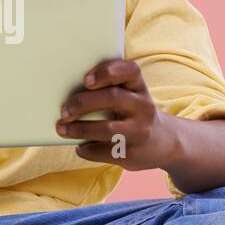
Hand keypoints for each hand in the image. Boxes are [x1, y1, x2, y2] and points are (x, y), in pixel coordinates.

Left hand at [55, 57, 172, 170]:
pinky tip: (80, 146)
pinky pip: (103, 151)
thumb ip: (107, 88)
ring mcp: (140, 131)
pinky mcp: (133, 154)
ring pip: (107, 128)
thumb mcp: (129, 95)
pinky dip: (86, 149)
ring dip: (79, 129)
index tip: (86, 80)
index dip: (108, 72)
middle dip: (83, 103)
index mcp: (138, 87)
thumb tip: (65, 94)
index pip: (130, 70)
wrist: (162, 143)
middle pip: (112, 98)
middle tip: (64, 111)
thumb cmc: (132, 112)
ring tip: (62, 129)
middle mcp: (143, 106)